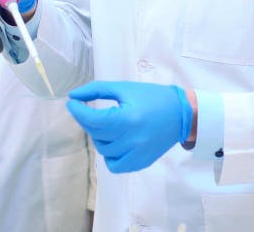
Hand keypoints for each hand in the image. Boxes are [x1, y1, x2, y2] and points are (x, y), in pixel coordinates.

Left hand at [67, 81, 192, 173]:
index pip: (93, 120)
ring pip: (103, 150)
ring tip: (109, 125)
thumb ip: (96, 90)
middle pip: (96, 134)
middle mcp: (132, 140)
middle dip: (89, 121)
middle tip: (94, 111)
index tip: (72, 103)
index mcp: (128, 119)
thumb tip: (73, 96)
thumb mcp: (124, 88)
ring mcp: (136, 154)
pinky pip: (115, 165)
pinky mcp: (140, 163)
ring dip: (99, 137)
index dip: (78, 112)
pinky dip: (109, 155)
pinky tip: (114, 142)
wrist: (180, 114)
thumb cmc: (152, 97)